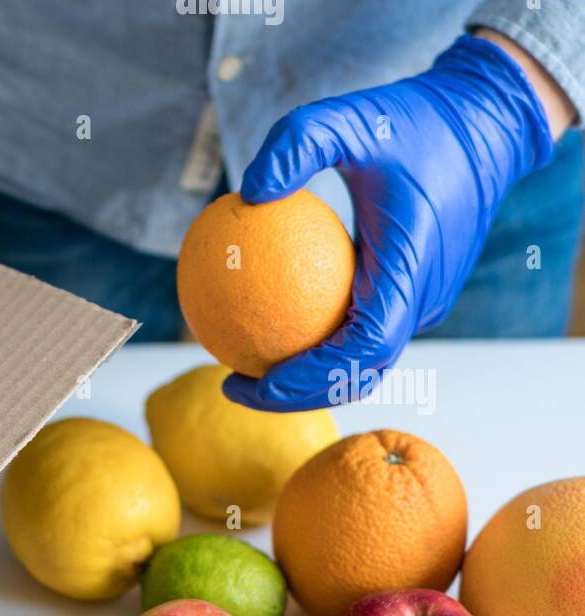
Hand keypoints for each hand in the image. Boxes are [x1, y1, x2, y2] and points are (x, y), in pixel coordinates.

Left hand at [223, 33, 556, 411]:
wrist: (486, 121)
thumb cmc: (415, 118)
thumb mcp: (350, 116)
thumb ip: (297, 144)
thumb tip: (246, 194)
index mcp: (411, 270)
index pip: (362, 350)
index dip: (310, 379)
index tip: (254, 381)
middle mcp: (422, 297)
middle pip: (359, 374)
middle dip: (297, 394)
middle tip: (232, 385)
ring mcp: (423, 300)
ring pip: (364, 361)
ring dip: (310, 377)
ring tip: (246, 367)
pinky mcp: (417, 293)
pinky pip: (366, 331)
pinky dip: (322, 345)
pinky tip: (269, 322)